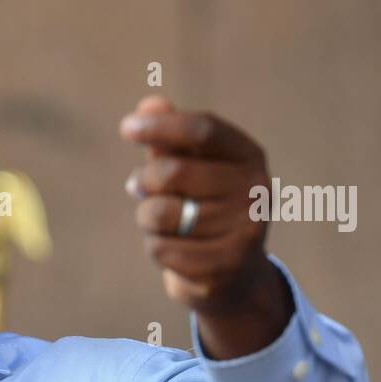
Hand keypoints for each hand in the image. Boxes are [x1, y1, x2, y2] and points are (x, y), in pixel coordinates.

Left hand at [119, 95, 292, 358]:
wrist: (233, 277)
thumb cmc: (204, 210)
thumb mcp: (191, 171)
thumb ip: (170, 139)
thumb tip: (150, 103)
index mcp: (249, 157)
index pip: (203, 129)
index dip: (161, 126)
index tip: (126, 128)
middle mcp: (254, 190)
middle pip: (171, 172)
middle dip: (144, 181)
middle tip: (140, 188)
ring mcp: (244, 230)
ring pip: (159, 213)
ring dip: (148, 219)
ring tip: (164, 223)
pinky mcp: (225, 266)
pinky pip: (161, 248)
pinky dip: (156, 249)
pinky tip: (175, 251)